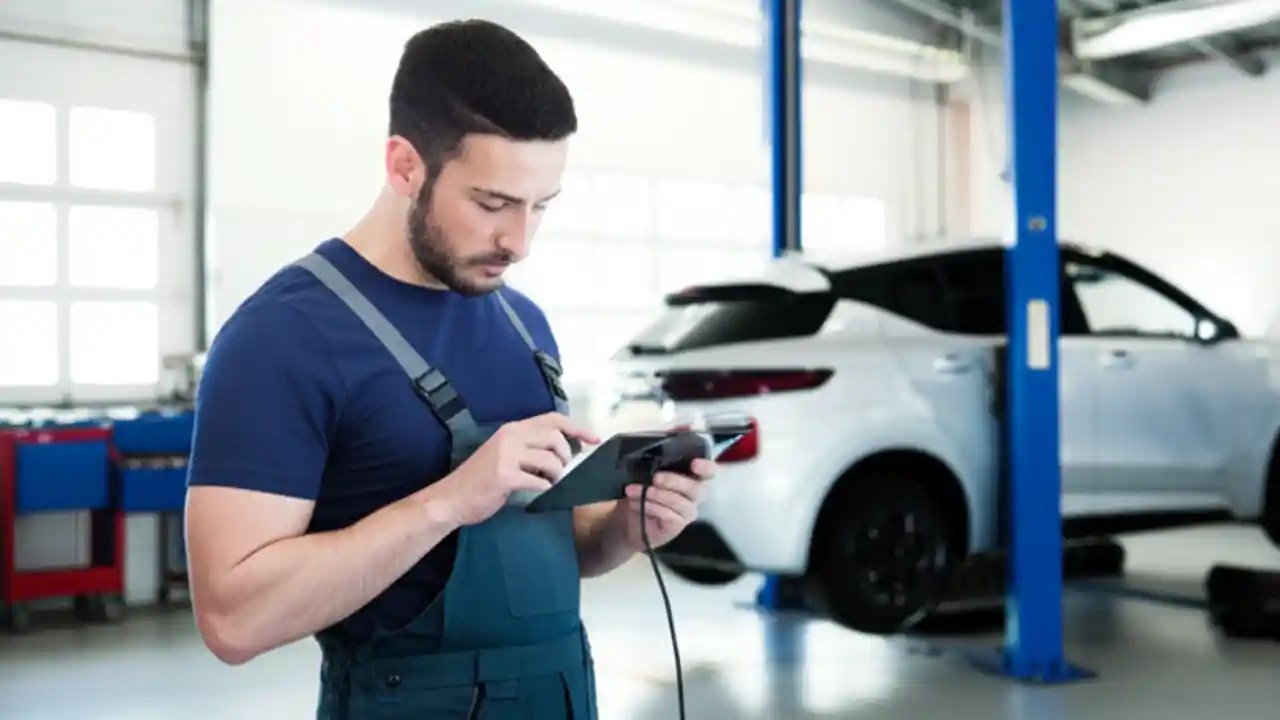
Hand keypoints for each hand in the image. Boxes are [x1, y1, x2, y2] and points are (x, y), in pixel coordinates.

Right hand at [432, 412, 599, 525]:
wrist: (451, 498)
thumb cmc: (480, 479)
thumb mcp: (504, 453)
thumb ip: (528, 447)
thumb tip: (563, 450)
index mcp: (513, 429)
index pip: (553, 419)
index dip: (577, 428)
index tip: (594, 440)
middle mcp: (510, 437)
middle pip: (556, 438)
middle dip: (566, 457)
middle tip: (561, 471)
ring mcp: (506, 455)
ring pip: (550, 460)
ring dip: (556, 475)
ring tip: (548, 483)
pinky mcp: (504, 476)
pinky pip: (537, 481)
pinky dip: (543, 488)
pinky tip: (537, 491)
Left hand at [618, 458, 717, 551]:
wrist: (630, 518)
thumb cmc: (643, 490)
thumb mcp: (646, 473)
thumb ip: (655, 465)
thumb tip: (650, 455)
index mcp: (692, 475)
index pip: (709, 471)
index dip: (707, 467)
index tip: (694, 463)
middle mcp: (695, 494)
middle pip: (695, 488)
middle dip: (674, 481)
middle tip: (655, 478)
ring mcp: (687, 511)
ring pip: (679, 502)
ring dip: (656, 495)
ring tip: (634, 490)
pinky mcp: (677, 525)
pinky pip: (668, 516)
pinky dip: (651, 507)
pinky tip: (636, 503)